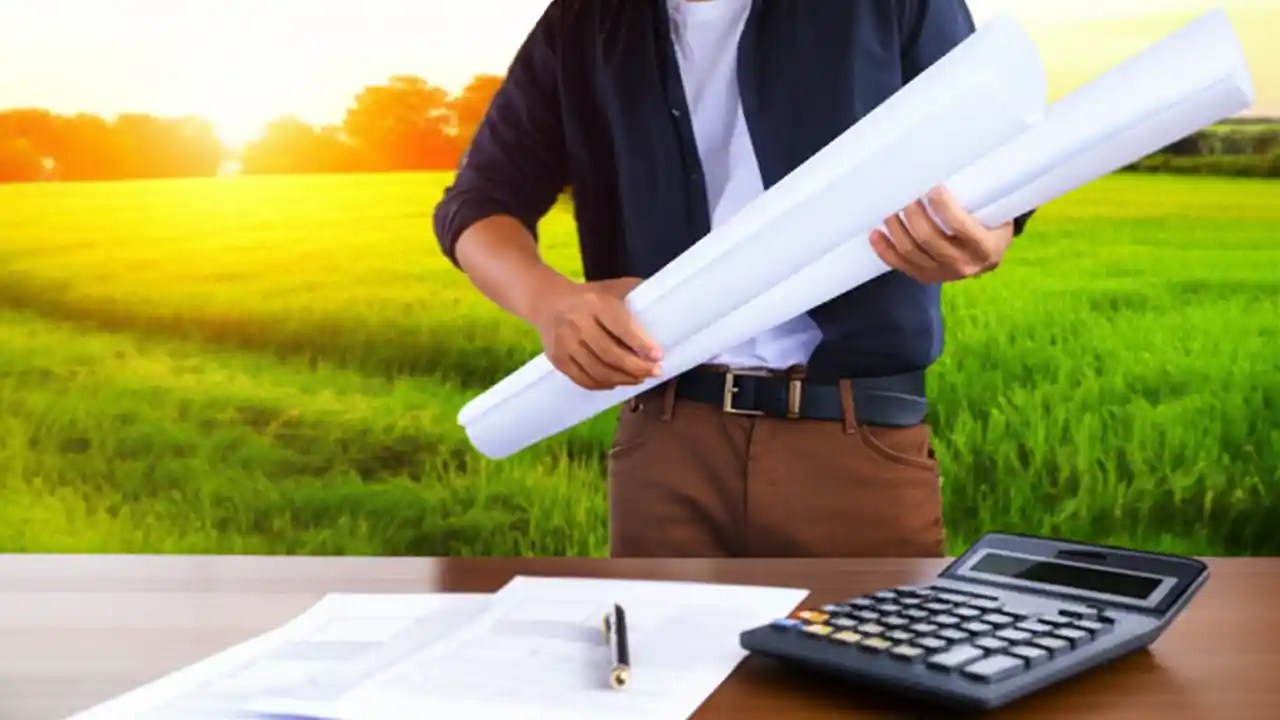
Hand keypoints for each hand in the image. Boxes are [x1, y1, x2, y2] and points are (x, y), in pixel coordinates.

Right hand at [531, 277, 662, 390]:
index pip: (620, 327)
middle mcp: (577, 323)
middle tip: (654, 372)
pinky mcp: (558, 358)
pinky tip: (616, 383)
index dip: (640, 344)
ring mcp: (565, 343)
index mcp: (594, 303)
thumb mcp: (611, 288)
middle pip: (609, 354)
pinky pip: (582, 379)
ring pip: (597, 370)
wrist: (547, 302)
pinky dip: (602, 385)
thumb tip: (666, 305)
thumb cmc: (589, 296)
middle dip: (636, 367)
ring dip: (622, 379)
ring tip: (639, 379)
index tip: (658, 356)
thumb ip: (635, 293)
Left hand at [870, 186, 1013, 283]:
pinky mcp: (926, 277)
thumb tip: (950, 164)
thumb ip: (978, 197)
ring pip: (911, 252)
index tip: (931, 187)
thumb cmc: (990, 224)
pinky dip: (885, 250)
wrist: (989, 255)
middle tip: (905, 194)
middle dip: (913, 214)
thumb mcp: (995, 213)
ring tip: (888, 209)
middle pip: (929, 239)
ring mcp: (942, 274)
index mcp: (985, 247)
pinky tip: (875, 234)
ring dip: (896, 229)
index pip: (959, 225)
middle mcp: (964, 264)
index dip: (942, 205)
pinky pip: (900, 265)